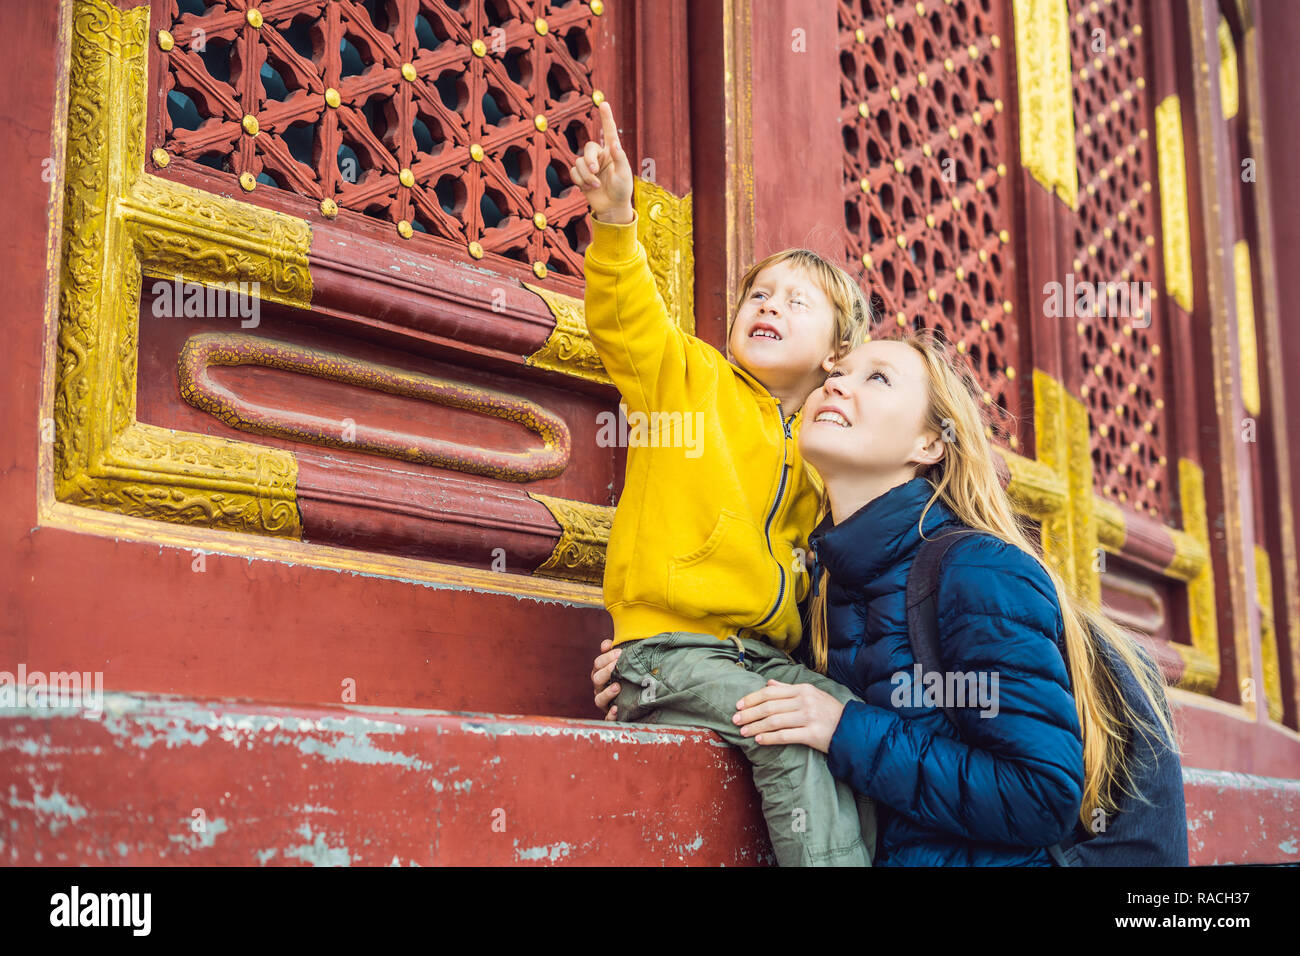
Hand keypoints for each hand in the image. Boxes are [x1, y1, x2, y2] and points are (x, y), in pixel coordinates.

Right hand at [570, 101, 633, 222]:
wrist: (612, 207)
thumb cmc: (621, 190)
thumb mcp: (624, 174)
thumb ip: (620, 157)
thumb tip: (614, 142)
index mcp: (612, 152)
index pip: (609, 131)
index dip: (606, 117)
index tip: (604, 103)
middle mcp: (600, 156)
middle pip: (588, 148)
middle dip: (590, 160)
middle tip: (595, 172)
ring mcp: (589, 165)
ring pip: (579, 162)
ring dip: (586, 175)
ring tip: (595, 185)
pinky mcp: (581, 176)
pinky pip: (574, 172)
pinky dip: (580, 180)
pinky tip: (588, 188)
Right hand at [590, 638, 622, 720]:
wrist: (638, 695)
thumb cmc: (627, 674)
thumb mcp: (621, 662)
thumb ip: (613, 652)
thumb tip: (606, 644)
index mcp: (600, 673)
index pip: (598, 664)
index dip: (607, 657)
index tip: (620, 652)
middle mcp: (599, 687)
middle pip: (596, 679)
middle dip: (607, 671)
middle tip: (619, 664)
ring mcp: (604, 702)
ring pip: (599, 699)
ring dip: (607, 693)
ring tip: (618, 687)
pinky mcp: (610, 715)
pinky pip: (607, 718)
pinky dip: (611, 715)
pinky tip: (617, 709)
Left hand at [732, 680, 846, 752]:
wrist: (852, 729)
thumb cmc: (829, 711)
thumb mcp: (812, 694)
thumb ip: (789, 689)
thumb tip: (768, 683)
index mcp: (803, 689)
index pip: (771, 692)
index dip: (752, 698)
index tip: (738, 704)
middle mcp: (805, 701)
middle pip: (769, 706)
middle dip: (749, 713)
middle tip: (735, 719)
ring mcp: (809, 717)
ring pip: (774, 721)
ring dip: (755, 727)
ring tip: (743, 732)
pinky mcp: (812, 734)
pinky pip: (785, 736)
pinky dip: (769, 738)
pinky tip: (759, 741)